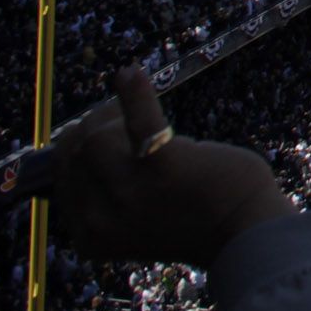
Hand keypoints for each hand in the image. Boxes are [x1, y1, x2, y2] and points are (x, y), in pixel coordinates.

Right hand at [49, 66, 295, 269]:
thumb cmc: (198, 220)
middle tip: (117, 114)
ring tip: (132, 101)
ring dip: (112, 114)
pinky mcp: (164, 166)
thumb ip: (109, 198)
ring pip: (96, 137)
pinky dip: (134, 94)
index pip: (63, 176)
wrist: (248, 236)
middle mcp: (101, 220)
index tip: (100, 131)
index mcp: (90, 236)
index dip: (77, 147)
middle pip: (75, 152)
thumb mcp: (136, 222)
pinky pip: (139, 121)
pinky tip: (129, 74)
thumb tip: (87, 144)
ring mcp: (130, 194)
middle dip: (92, 126)